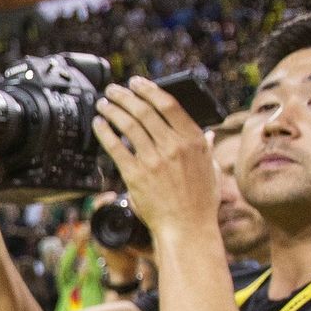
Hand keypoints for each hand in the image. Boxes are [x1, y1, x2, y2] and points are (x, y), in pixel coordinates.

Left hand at [92, 78, 216, 239]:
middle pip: (144, 110)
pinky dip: (104, 131)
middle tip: (114, 90)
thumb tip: (208, 132)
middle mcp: (173, 146)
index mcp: (193, 140)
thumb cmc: (201, 201)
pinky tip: (98, 124)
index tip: (137, 82)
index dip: (150, 89)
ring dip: (112, 109)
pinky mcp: (135, 175)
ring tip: (104, 103)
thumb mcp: (212, 169)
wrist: (187, 228)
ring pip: (128, 124)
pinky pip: (115, 147)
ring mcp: (153, 160)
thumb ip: (206, 147)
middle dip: (125, 96)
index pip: (168, 104)